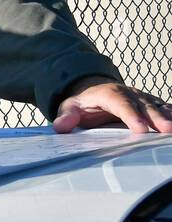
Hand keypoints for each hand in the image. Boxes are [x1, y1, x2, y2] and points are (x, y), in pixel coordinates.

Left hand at [53, 77, 171, 133]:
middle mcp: (128, 93)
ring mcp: (141, 98)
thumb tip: (60, 127)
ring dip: (168, 116)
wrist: (93, 91)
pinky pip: (163, 108)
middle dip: (156, 117)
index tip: (140, 128)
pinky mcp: (149, 104)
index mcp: (108, 94)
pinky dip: (171, 114)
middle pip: (143, 105)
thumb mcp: (68, 107)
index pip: (120, 104)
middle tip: (166, 130)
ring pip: (157, 106)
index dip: (131, 115)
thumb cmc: (82, 103)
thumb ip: (66, 117)